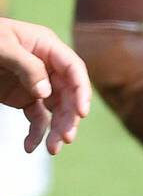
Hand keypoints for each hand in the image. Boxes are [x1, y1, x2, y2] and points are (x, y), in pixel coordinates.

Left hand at [0, 18, 91, 154]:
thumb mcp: (3, 47)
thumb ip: (27, 66)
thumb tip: (45, 92)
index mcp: (47, 46)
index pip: (73, 68)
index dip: (81, 90)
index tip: (81, 113)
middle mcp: (48, 65)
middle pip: (68, 93)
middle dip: (69, 117)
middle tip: (66, 139)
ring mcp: (37, 83)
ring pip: (56, 108)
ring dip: (57, 129)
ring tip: (53, 149)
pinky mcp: (25, 98)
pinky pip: (37, 117)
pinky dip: (36, 133)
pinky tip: (30, 147)